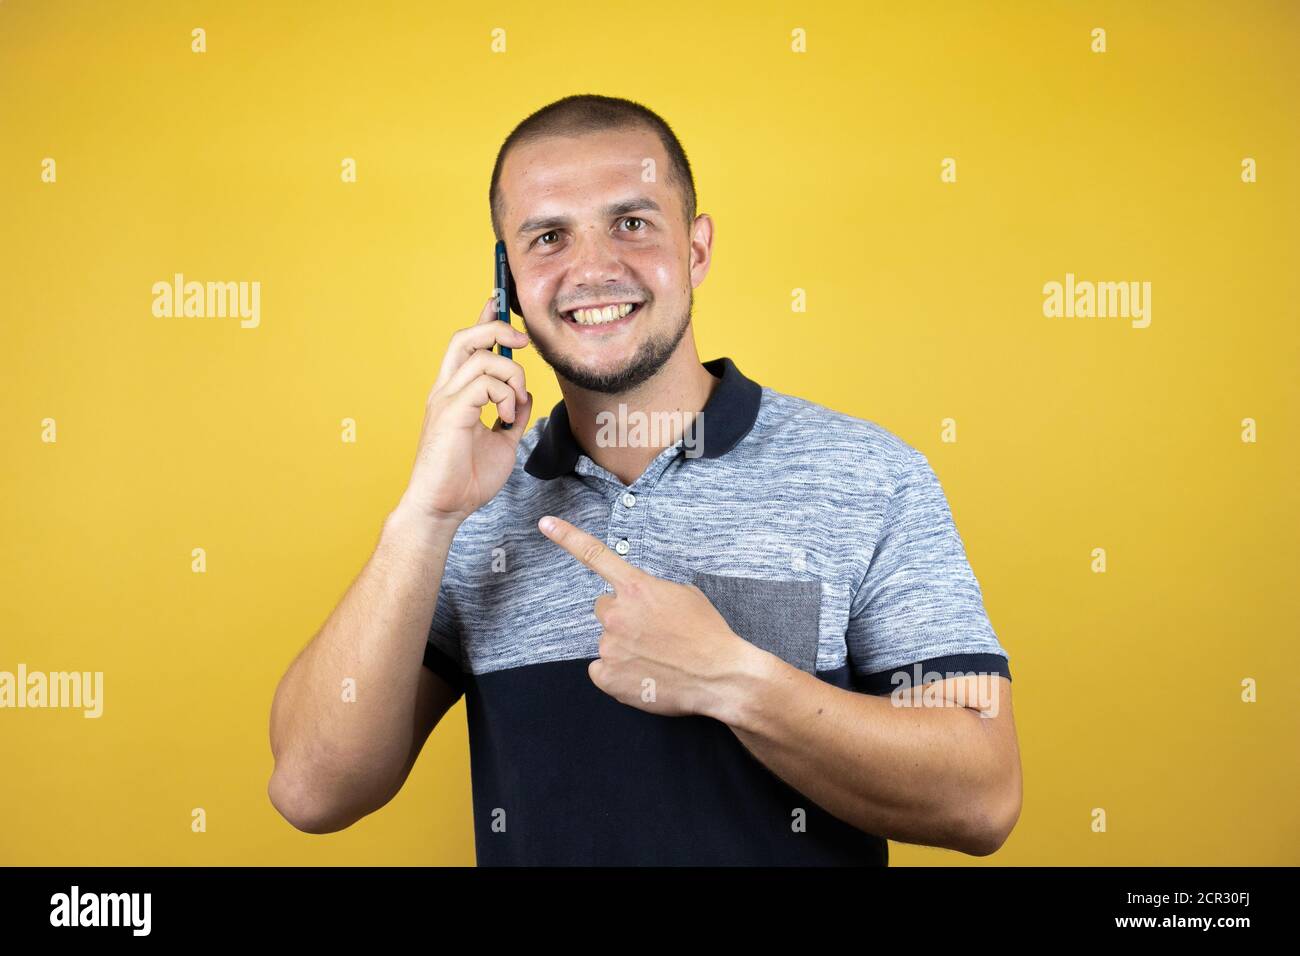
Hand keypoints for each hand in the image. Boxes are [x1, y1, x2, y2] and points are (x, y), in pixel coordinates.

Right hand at [398, 295, 533, 523]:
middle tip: (523, 342)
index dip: (484, 319)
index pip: (468, 346)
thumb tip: (525, 396)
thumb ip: (513, 415)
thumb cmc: (466, 479)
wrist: (444, 508)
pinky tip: (504, 421)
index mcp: (456, 394)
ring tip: (511, 410)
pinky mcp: (450, 411)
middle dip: (497, 328)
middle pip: (466, 337)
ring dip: (511, 379)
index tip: (497, 299)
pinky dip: (504, 397)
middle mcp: (447, 390)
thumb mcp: (503, 442)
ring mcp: (445, 399)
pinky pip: (484, 382)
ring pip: (484, 357)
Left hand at [537, 515, 760, 718]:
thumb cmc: (707, 634)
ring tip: (657, 658)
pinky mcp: (608, 676)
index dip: (566, 537)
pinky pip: (602, 670)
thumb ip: (652, 591)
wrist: (719, 676)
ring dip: (625, 647)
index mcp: (636, 588)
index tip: (545, 523)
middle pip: (604, 608)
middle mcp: (617, 614)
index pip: (594, 555)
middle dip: (622, 617)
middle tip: (651, 633)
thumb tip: (641, 601)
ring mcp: (610, 646)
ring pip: (608, 641)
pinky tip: (644, 675)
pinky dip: (619, 675)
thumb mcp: (684, 595)